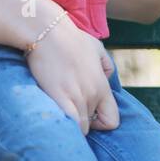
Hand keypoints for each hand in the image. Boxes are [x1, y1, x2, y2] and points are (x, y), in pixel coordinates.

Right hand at [25, 15, 119, 135]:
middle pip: (90, 126)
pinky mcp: (58, 97)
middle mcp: (92, 94)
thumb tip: (104, 78)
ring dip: (69, 125)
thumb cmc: (69, 38)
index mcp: (102, 86)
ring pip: (78, 129)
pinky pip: (67, 125)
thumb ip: (105, 66)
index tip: (87, 113)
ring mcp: (76, 97)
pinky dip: (63, 126)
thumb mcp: (97, 48)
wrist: (47, 31)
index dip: (100, 123)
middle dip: (80, 121)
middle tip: (67, 107)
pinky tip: (54, 115)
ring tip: (59, 111)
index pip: (112, 121)